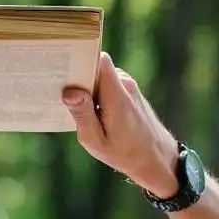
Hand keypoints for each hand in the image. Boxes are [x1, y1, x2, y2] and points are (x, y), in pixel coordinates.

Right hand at [62, 52, 179, 197]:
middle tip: (61, 92)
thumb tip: (69, 92)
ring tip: (76, 107)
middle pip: (97, 67)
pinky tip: (90, 111)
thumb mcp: (96, 140)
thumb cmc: (125, 153)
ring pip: (101, 76)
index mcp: (117, 95)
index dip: (81, 60)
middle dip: (79, 77)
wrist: (157, 159)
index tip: (64, 71)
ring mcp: (130, 87)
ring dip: (88, 88)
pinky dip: (97, 93)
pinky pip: (108, 84)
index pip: (99, 60)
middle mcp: (125, 85)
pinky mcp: (130, 92)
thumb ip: (82, 114)